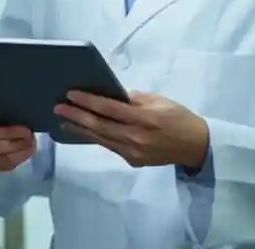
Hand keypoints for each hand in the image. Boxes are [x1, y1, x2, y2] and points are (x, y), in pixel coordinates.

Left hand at [54, 91, 208, 169]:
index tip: (71, 94)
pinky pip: (110, 147)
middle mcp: (137, 138)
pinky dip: (95, 137)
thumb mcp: (159, 101)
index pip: (111, 109)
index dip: (89, 101)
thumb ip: (134, 99)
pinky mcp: (132, 161)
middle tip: (58, 108)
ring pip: (101, 139)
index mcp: (145, 119)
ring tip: (63, 120)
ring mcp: (134, 153)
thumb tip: (110, 95)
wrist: (196, 147)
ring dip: (80, 129)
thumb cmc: (179, 117)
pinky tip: (83, 130)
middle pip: (101, 126)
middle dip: (77, 116)